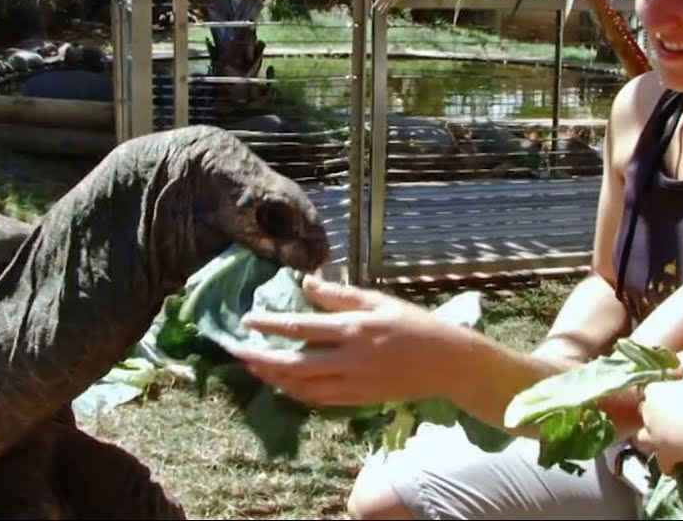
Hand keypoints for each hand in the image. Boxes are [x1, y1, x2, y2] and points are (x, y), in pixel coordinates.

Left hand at [226, 277, 469, 406]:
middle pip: (293, 363)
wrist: (446, 363)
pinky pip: (318, 399)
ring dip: (273, 378)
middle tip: (236, 351)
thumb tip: (305, 282)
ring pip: (301, 387)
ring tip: (253, 366)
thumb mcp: (378, 301)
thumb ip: (339, 293)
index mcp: (354, 329)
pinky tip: (282, 383)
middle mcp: (349, 359)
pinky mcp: (358, 400)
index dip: (270, 325)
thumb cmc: (413, 324)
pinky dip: (295, 393)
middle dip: (261, 358)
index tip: (246, 321)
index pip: (301, 328)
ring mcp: (353, 383)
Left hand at [632, 377, 682, 473]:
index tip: (668, 399)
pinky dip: (667, 465)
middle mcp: (649, 412)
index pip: (651, 390)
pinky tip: (673, 468)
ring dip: (649, 441)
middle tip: (665, 420)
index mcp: (656, 391)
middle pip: (644, 412)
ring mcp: (652, 434)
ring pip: (641, 438)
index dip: (659, 395)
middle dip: (651, 416)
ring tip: (659, 444)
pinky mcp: (662, 454)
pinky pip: (662, 462)